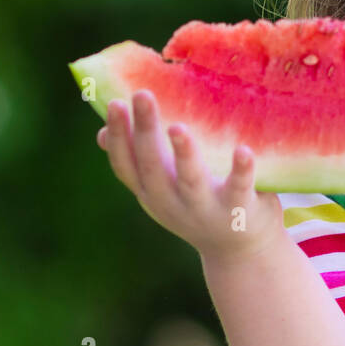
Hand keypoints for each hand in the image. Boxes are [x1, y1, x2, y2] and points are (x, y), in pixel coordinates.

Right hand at [97, 89, 285, 262]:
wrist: (240, 251)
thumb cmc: (199, 205)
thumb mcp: (163, 189)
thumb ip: (138, 163)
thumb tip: (100, 132)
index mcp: (152, 192)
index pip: (126, 164)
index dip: (118, 136)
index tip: (115, 103)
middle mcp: (172, 202)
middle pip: (152, 166)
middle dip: (145, 131)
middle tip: (142, 94)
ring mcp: (205, 209)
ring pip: (190, 180)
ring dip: (183, 154)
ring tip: (178, 127)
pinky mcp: (239, 210)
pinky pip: (239, 188)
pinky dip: (241, 170)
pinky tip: (243, 149)